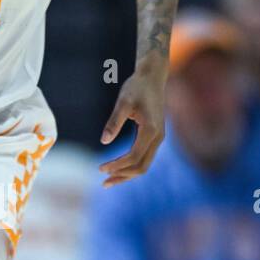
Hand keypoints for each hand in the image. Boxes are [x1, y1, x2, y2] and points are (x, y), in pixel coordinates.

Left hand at [98, 62, 166, 185]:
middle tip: (103, 182)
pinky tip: (119, 168)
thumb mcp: (123, 102)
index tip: (100, 168)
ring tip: (108, 180)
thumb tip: (103, 141)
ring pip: (144, 165)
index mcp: (151, 130)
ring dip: (127, 174)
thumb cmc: (136, 87)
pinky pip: (144, 157)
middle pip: (142, 167)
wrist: (152, 77)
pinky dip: (131, 166)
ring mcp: (158, 138)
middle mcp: (158, 137)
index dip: (117, 165)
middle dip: (122, 176)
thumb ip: (114, 122)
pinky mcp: (155, 136)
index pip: (134, 157)